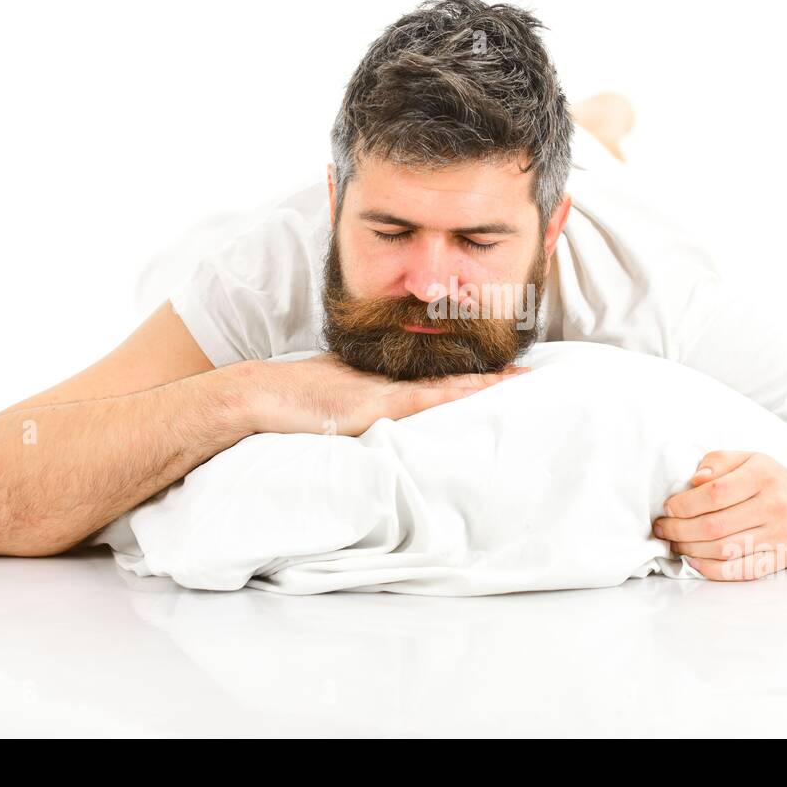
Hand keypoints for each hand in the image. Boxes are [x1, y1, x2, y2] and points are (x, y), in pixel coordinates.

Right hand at [245, 353, 528, 435]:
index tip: (501, 373)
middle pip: (448, 380)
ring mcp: (383, 393)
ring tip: (516, 380)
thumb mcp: (334, 399)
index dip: (470, 377)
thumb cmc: (291, 399)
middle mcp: (388, 384)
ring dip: (481, 385)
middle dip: (487, 378)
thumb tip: (376, 414)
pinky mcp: (374, 406)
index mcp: (381, 383)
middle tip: (527, 373)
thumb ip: (360, 403)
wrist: (260, 395)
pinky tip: (477, 392)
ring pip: (444, 388)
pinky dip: (452, 396)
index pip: (435, 380)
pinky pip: (422, 401)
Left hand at [652, 450, 786, 581]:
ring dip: (690, 549)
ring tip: (674, 543)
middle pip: (715, 525)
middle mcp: (773, 506)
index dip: (685, 504)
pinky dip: (712, 569)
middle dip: (680, 529)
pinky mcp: (781, 559)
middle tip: (663, 529)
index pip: (715, 493)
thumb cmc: (771, 480)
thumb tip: (694, 479)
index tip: (668, 507)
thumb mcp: (749, 459)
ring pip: (724, 550)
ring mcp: (779, 536)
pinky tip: (694, 561)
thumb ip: (719, 461)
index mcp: (762, 476)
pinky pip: (741, 570)